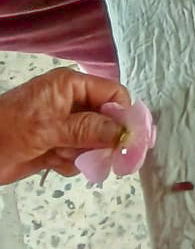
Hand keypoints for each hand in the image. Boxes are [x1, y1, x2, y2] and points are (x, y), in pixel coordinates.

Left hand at [0, 70, 129, 184]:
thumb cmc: (9, 131)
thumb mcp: (50, 127)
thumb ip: (90, 129)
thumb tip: (126, 134)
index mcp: (72, 85)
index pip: (113, 93)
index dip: (123, 115)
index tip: (128, 139)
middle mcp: (72, 103)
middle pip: (107, 120)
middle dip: (102, 140)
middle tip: (98, 156)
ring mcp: (65, 126)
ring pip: (95, 142)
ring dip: (82, 154)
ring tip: (60, 156)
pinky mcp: (57, 146)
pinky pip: (79, 156)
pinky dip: (70, 163)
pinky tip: (53, 163)